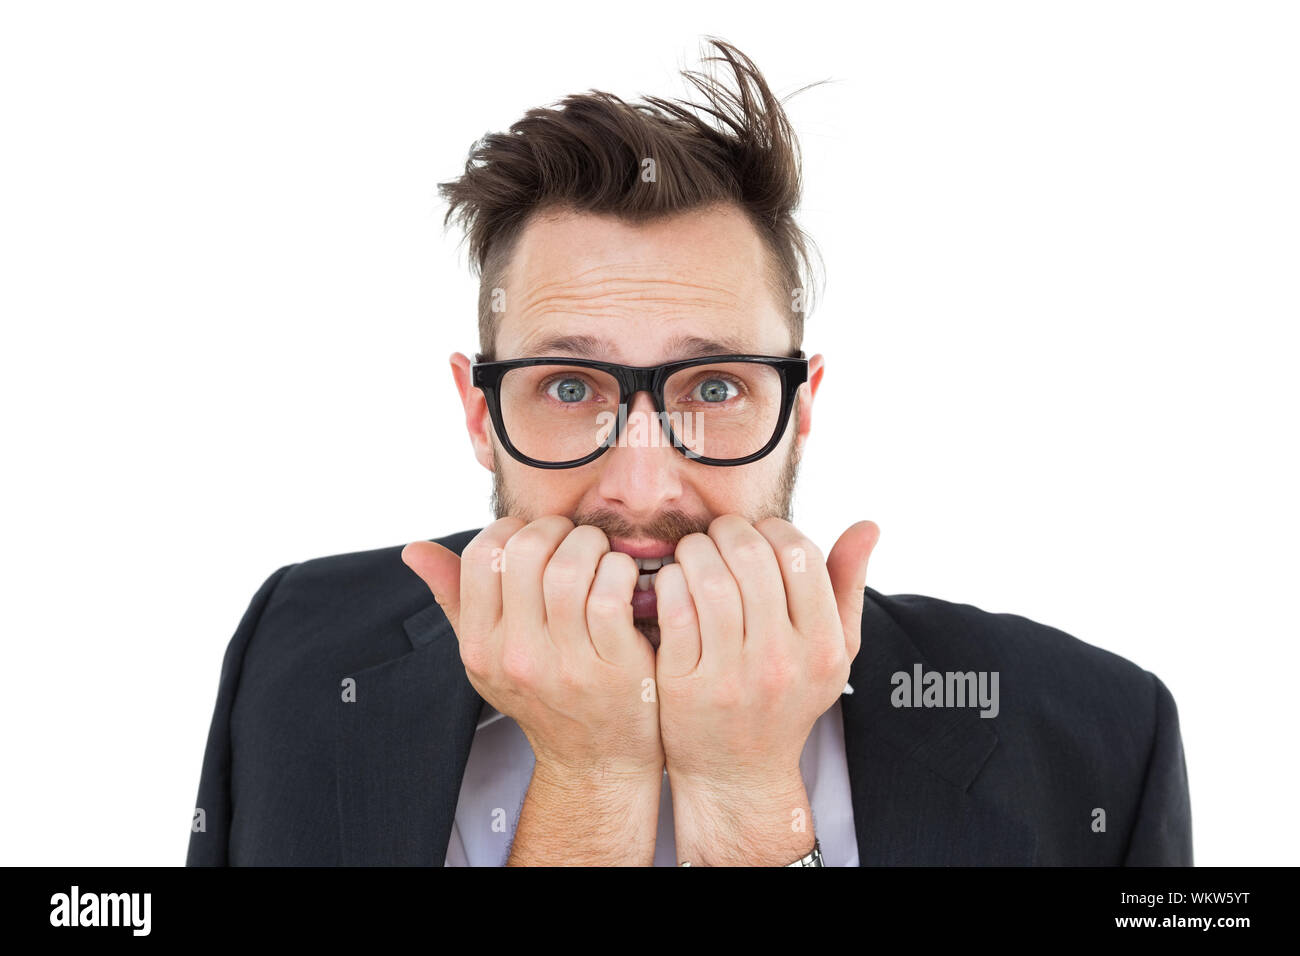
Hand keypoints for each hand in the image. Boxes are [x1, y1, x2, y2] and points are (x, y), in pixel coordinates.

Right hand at [401, 516, 662, 782]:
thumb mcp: (489, 654)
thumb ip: (454, 598)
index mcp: (480, 647)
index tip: (533, 536)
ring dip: (590, 543)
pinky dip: (619, 569)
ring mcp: (566, 664)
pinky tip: (620, 575)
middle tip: (571, 537)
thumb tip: (413, 549)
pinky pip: (610, 593)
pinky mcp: (614, 666)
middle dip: (554, 528)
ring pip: (569, 568)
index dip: (510, 529)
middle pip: (525, 552)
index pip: (480, 556)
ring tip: (598, 551)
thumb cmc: (542, 694)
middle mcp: (516, 656)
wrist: (594, 760)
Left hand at [653, 514, 878, 863]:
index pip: (801, 554)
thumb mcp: (831, 651)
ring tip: (694, 552)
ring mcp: (732, 676)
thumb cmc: (786, 698)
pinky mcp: (686, 685)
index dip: (774, 529)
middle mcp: (782, 661)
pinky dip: (670, 581)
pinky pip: (675, 610)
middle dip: (729, 531)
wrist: (738, 773)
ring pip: (710, 579)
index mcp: (823, 647)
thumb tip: (868, 525)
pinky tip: (673, 580)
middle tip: (718, 535)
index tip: (758, 533)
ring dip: (695, 550)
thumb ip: (847, 585)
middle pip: (752, 558)